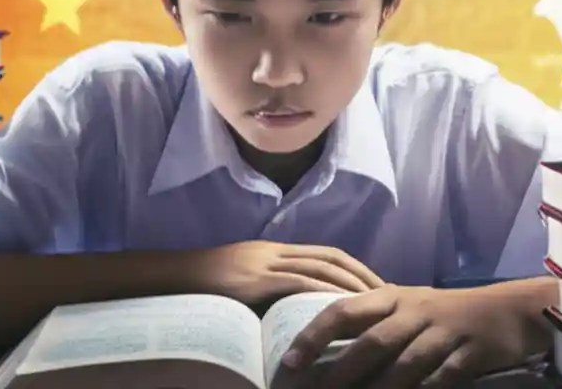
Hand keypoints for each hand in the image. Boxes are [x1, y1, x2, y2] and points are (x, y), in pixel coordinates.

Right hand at [186, 240, 385, 305]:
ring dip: (349, 285)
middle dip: (362, 275)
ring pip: (320, 269)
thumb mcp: (243, 282)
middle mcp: (275, 252)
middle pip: (331, 258)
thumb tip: (295, 311)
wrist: (173, 278)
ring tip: (373, 304)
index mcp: (275, 250)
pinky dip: (322, 293)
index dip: (355, 266)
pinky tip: (339, 307)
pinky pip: (296, 284)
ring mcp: (265, 264)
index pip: (326, 252)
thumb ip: (270, 289)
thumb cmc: (205, 286)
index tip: (377, 284)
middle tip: (388, 294)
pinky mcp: (255, 281)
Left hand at [281, 279, 555, 387]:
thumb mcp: (407, 307)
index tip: (289, 362)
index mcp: (391, 297)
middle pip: (372, 342)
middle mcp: (414, 311)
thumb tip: (323, 350)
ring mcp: (443, 332)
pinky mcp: (470, 353)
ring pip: (405, 364)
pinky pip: (442, 378)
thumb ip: (371, 323)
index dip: (314, 335)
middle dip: (341, 372)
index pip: (344, 311)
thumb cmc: (445, 313)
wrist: (508, 310)